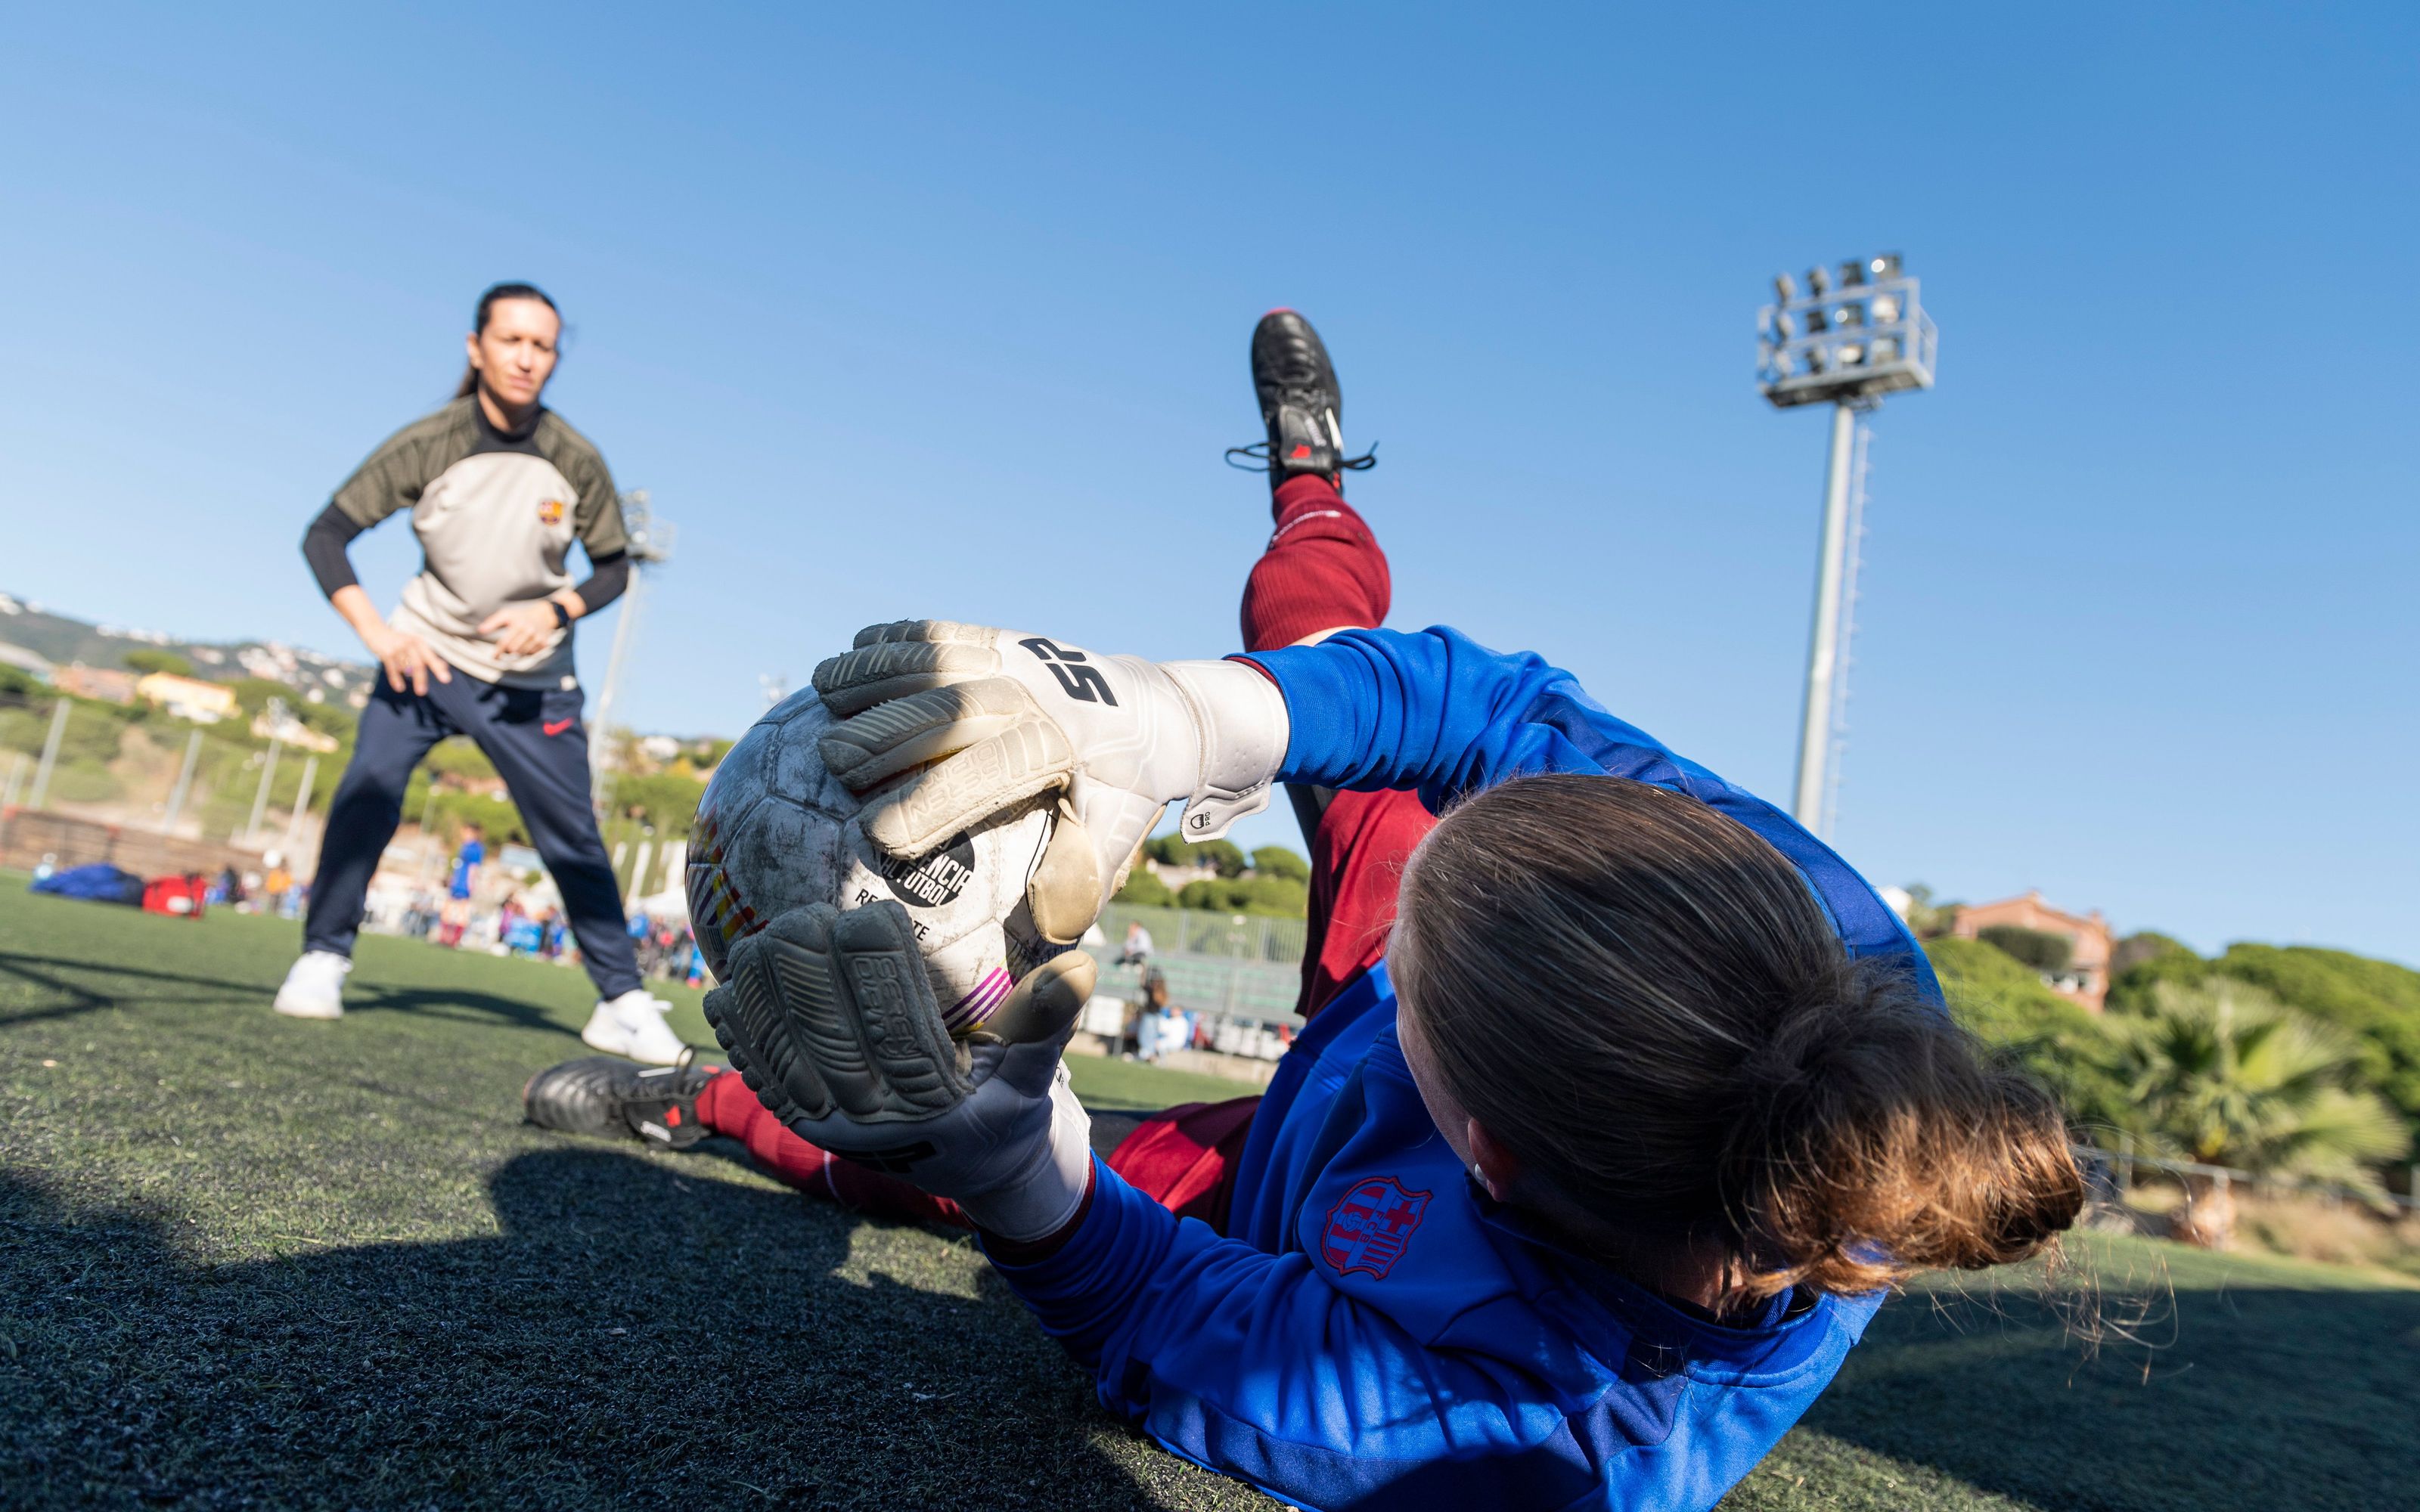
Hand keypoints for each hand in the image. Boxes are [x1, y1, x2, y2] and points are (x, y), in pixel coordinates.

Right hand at [363, 622, 452, 695]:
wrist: (376, 630)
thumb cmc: (399, 640)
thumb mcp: (415, 644)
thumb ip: (428, 655)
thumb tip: (445, 667)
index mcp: (418, 642)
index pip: (430, 657)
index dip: (438, 668)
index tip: (446, 680)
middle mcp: (409, 644)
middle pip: (418, 664)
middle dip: (421, 679)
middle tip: (422, 692)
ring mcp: (397, 648)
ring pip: (405, 668)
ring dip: (411, 679)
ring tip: (416, 689)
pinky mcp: (385, 653)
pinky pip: (392, 669)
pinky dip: (396, 679)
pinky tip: (400, 688)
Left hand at [478, 599, 565, 657]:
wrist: (543, 615)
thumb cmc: (520, 616)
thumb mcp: (506, 614)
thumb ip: (492, 622)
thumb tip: (480, 630)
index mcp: (518, 624)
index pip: (505, 642)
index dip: (498, 651)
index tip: (494, 657)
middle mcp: (529, 631)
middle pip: (513, 650)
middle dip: (508, 651)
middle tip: (507, 648)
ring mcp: (537, 638)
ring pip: (522, 653)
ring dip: (517, 651)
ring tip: (517, 644)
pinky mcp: (544, 644)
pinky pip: (531, 654)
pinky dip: (526, 651)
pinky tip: (526, 644)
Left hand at [705, 899, 1093, 1241]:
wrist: (976, 1174)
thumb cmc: (1008, 1111)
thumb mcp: (1033, 1073)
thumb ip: (1046, 1022)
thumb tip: (1081, 967)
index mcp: (934, 1109)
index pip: (898, 1026)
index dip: (878, 968)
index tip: (872, 913)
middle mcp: (876, 1124)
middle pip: (829, 1034)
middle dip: (810, 970)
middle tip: (807, 914)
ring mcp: (833, 1128)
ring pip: (785, 1052)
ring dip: (766, 993)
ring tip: (763, 937)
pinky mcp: (805, 1126)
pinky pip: (761, 1077)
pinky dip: (740, 1036)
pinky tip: (723, 992)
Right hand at [810, 620, 1289, 945]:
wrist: (1151, 716)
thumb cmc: (1117, 800)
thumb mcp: (1110, 848)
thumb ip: (1070, 891)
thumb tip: (1030, 943)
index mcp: (1064, 751)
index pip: (990, 774)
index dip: (933, 800)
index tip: (878, 833)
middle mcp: (1042, 697)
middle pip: (957, 707)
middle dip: (890, 730)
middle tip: (829, 759)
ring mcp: (1022, 659)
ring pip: (943, 658)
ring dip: (878, 670)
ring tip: (819, 689)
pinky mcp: (1005, 638)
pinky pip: (945, 632)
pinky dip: (896, 639)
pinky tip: (847, 650)